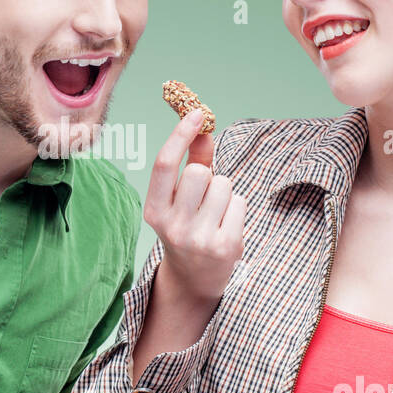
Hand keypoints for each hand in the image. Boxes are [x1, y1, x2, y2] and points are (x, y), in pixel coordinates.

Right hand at [143, 109, 245, 303]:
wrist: (194, 279)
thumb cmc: (187, 227)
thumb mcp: (180, 199)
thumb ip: (192, 162)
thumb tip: (204, 128)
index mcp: (154, 211)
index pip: (164, 165)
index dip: (180, 135)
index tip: (196, 113)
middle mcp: (173, 226)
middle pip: (198, 172)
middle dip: (207, 176)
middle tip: (203, 198)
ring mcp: (199, 238)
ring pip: (222, 185)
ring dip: (224, 192)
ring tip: (215, 214)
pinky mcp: (225, 247)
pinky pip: (239, 202)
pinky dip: (236, 208)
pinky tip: (226, 225)